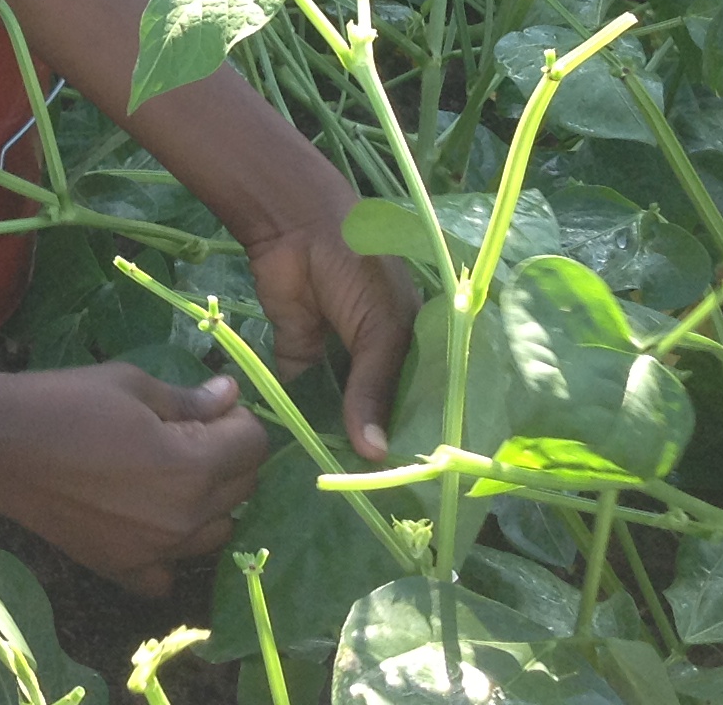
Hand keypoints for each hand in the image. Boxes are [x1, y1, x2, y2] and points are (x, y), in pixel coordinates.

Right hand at [0, 364, 268, 593]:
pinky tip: (149, 522)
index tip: (212, 404)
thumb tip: (230, 395)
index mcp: (193, 467)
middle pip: (242, 489)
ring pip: (216, 532)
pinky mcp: (123, 570)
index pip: (254, 445)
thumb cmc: (66, 402)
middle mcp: (185, 519)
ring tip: (170, 473)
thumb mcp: (132, 385)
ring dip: (208, 502)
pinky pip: (168, 575)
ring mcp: (155, 553)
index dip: (238, 418)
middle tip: (189, 431)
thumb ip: (189, 399)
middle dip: (229, 455)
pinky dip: (169, 553)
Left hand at [244, 206, 417, 464]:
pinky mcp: (299, 359)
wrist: (295, 227)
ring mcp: (339, 360)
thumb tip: (375, 454)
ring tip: (348, 486)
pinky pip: (303, 400)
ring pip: (343, 411)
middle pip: (384, 411)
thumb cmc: (358, 268)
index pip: (426, 399)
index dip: (425, 435)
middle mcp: (380, 357)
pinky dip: (302, 422)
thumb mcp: (382, 328)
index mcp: (416, 344)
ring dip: (341, 440)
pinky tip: (306, 459)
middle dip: (382, 446)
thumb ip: (375, 388)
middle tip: (386, 495)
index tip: (427, 480)